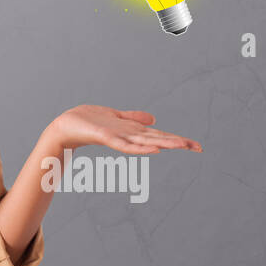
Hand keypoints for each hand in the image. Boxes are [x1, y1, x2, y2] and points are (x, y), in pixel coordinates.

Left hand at [49, 105, 202, 154]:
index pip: (159, 135)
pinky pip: (126, 145)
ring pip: (146, 142)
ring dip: (164, 144)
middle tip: (199, 148)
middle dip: (178, 142)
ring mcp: (119, 138)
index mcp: (133, 131)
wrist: (66, 124)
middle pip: (158, 139)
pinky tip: (154, 149)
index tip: (197, 145)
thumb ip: (133, 117)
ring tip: (182, 145)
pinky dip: (140, 148)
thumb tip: (153, 119)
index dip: (178, 139)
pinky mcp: (107, 137)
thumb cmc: (89, 121)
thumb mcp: (116, 116)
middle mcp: (129, 136)